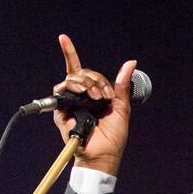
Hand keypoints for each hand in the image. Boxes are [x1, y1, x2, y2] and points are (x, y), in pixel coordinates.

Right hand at [52, 34, 136, 174]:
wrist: (103, 155)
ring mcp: (69, 103)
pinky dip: (76, 88)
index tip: (63, 38)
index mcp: (91, 94)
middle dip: (95, 78)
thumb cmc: (113, 138)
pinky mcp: (61, 111)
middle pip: (81, 72)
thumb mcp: (121, 108)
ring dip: (87, 83)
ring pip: (72, 78)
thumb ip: (122, 86)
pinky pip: (63, 90)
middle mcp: (78, 96)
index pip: (79, 70)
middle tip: (105, 95)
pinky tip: (87, 96)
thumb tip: (131, 63)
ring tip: (97, 97)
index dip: (69, 53)